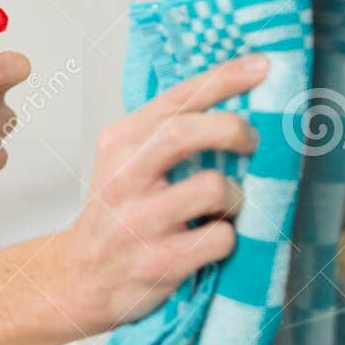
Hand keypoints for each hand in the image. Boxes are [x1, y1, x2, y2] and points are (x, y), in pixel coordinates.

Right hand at [52, 54, 266, 332]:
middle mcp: (123, 176)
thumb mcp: (126, 163)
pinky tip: (212, 240)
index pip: (175, 98)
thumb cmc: (118, 214)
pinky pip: (220, 238)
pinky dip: (228, 238)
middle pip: (183, 132)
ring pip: (212, 187)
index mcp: (120, 142)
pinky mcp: (158, 262)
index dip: (223, 79)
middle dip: (232, 129)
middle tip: (252, 142)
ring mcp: (138, 221)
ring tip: (227, 207)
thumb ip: (165, 133)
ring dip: (235, 196)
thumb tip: (234, 100)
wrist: (82, 279)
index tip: (261, 66)